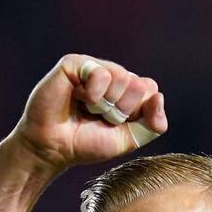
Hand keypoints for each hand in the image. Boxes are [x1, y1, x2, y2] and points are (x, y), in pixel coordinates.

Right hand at [11, 53, 166, 172]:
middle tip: (98, 118)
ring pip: (123, 78)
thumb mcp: (127, 139)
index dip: (138, 113)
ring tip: (87, 108)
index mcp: (125, 91)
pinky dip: (93, 94)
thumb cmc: (85, 143)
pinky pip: (101, 74)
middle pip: (139, 86)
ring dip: (106, 104)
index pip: (151, 90)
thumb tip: (158, 96)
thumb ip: (151, 123)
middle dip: (122, 111)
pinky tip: (78, 97)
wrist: (52, 148)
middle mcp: (111, 75)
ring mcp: (93, 67)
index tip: (116, 125)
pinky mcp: (75, 63)